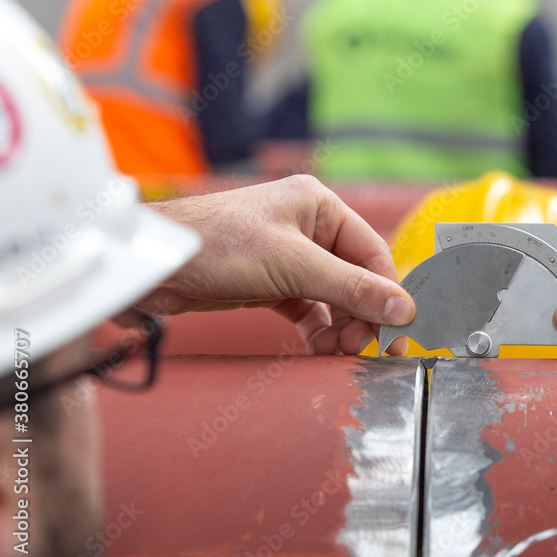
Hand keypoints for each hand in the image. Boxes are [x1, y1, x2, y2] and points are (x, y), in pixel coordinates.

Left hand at [142, 176, 414, 355]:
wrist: (153, 265)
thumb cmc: (216, 245)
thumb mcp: (293, 266)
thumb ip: (352, 288)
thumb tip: (404, 308)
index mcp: (320, 206)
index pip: (372, 253)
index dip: (387, 294)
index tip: (399, 330)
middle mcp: (308, 227)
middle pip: (356, 278)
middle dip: (363, 315)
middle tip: (365, 348)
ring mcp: (289, 256)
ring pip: (333, 297)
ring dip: (342, 326)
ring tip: (340, 350)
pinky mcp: (270, 283)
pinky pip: (309, 309)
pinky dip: (318, 329)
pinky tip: (320, 348)